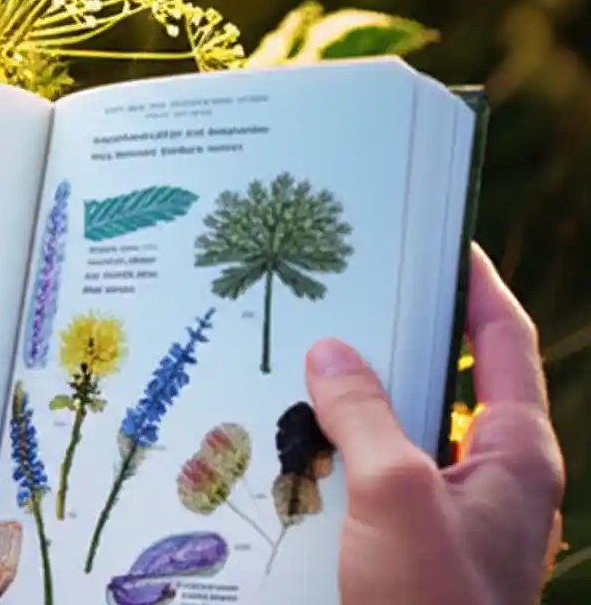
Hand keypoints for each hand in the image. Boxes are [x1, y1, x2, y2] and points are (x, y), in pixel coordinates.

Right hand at [306, 244, 564, 604]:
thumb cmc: (431, 604)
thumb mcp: (396, 494)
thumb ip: (365, 416)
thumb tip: (332, 352)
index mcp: (516, 454)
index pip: (504, 342)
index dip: (477, 285)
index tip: (441, 240)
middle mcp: (492, 477)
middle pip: (450, 381)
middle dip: (399, 338)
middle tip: (346, 294)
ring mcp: (454, 514)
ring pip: (406, 431)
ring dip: (359, 399)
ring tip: (303, 358)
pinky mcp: (415, 544)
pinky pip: (379, 475)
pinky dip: (343, 450)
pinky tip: (293, 441)